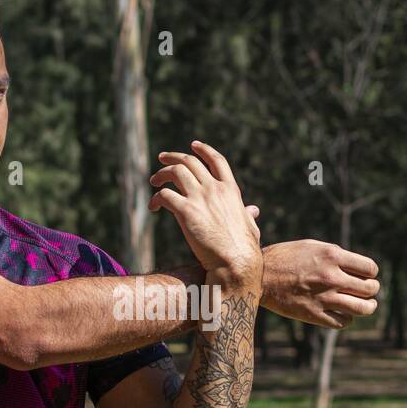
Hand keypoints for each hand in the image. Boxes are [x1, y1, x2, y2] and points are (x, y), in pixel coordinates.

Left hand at [149, 140, 261, 278]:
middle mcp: (214, 189)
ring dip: (161, 174)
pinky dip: (155, 198)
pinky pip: (164, 195)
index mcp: (231, 190)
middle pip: (190, 161)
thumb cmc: (245, 250)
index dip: (204, 150)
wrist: (236, 263)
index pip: (216, 160)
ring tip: (154, 181)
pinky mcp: (186, 211)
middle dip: (173, 157)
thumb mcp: (250, 226)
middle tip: (162, 159)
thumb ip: (248, 214)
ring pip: (174, 172)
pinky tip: (153, 207)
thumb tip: (253, 210)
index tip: (193, 145)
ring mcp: (200, 198)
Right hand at [261, 240, 380, 328]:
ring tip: (367, 305)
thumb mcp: (312, 246)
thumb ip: (336, 255)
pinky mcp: (314, 315)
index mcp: (332, 256)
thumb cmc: (286, 258)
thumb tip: (358, 268)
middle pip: (370, 289)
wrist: (259, 276)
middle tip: (368, 291)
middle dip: (372, 290)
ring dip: (368, 307)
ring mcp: (324, 298)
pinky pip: (343, 322)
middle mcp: (331, 277)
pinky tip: (342, 313)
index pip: (370, 268)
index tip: (365, 275)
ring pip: (362, 308)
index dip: (370, 273)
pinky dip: (347, 318)